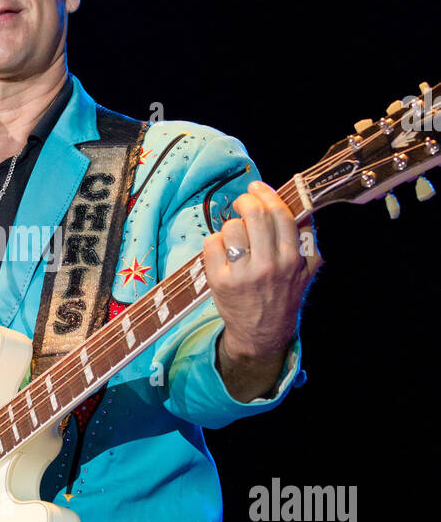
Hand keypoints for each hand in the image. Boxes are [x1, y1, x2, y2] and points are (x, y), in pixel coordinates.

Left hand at [202, 181, 322, 360]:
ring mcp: (242, 274)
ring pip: (231, 227)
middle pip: (253, 214)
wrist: (261, 334)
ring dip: (231, 227)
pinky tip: (223, 253)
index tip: (257, 187)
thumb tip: (305, 208)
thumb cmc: (282, 297)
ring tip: (236, 239)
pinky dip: (215, 242)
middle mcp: (268, 265)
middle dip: (245, 200)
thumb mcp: (306, 272)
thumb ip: (309, 241)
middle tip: (242, 202)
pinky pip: (212, 243)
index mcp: (291, 259)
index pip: (280, 214)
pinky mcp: (220, 281)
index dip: (267, 194)